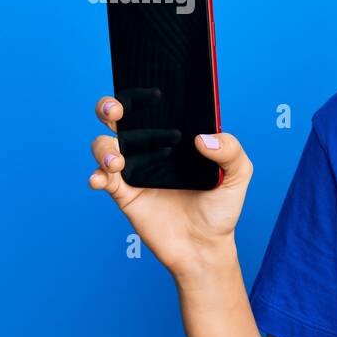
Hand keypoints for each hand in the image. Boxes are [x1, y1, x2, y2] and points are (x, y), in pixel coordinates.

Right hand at [87, 94, 252, 274]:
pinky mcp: (124, 194)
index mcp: (176, 138)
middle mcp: (151, 149)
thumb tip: (202, 138)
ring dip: (104, 147)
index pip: (156, 107)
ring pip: (104, 145)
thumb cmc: (221, 209)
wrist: (205, 248)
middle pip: (120, 119)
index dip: (144, 92)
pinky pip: (102, 178)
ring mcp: (135, 170)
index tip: (147, 88)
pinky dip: (97, 175)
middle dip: (109, 106)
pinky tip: (103, 179)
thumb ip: (232, 151)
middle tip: (116, 111)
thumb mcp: (238, 176)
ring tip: (118, 161)